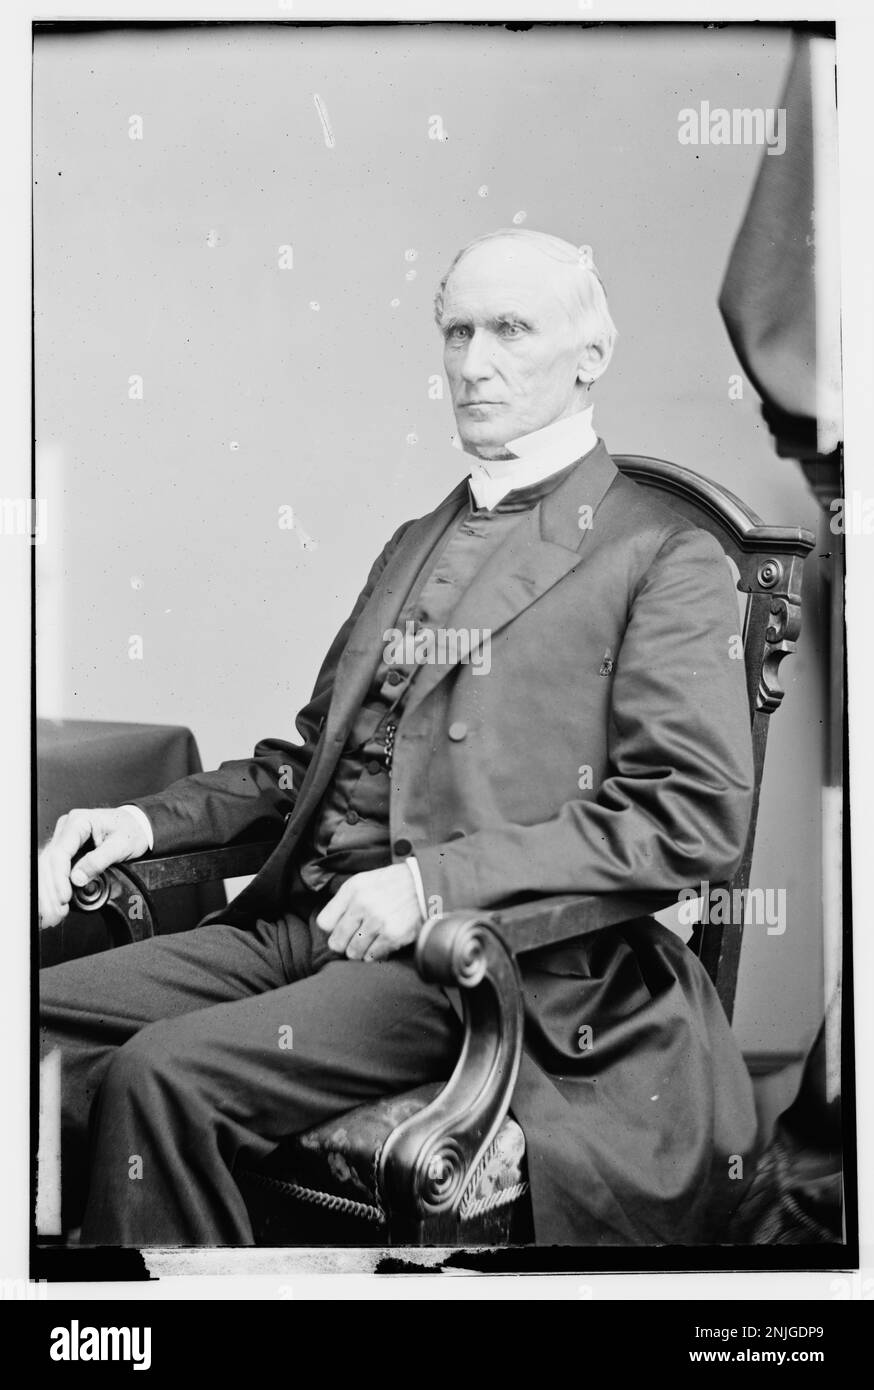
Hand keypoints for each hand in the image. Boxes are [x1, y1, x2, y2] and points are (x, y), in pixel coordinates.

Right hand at [37, 806, 150, 929]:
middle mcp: (67, 828)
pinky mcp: (66, 850)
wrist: (137, 825)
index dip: (59, 878)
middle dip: (50, 891)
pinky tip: (54, 904)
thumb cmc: (132, 830)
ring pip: (46, 868)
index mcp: (79, 821)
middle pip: (48, 862)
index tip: (63, 897)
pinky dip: (53, 889)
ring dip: (48, 894)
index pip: (60, 852)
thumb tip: (77, 879)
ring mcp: (64, 839)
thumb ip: (98, 861)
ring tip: (54, 914)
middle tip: (56, 913)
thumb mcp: (121, 845)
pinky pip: (53, 871)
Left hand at [315, 864, 423, 962]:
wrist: (424, 885)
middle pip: (336, 943)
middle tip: (356, 939)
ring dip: (361, 951)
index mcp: (352, 890)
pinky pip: (372, 957)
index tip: (342, 928)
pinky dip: (375, 954)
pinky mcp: (392, 935)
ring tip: (371, 941)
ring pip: (353, 953)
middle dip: (345, 944)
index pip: (324, 923)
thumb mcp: (363, 882)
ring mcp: (377, 921)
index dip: (333, 929)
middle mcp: (362, 904)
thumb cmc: (391, 885)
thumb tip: (328, 928)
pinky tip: (382, 943)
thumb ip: (343, 902)